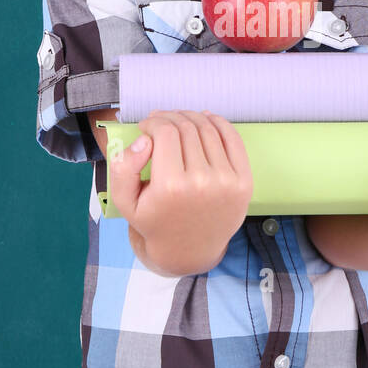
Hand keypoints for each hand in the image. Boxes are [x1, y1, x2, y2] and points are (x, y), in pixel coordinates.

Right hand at [108, 109, 252, 275]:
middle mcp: (201, 183)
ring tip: (180, 121)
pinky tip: (207, 118)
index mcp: (170, 187)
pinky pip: (233, 140)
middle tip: (161, 121)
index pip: (164, 132)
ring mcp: (227, 182)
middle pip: (187, 128)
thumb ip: (122, 168)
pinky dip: (220, 123)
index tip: (146, 125)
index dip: (153, 122)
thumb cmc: (155, 221)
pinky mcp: (244, 182)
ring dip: (192, 117)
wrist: (189, 249)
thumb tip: (145, 139)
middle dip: (170, 117)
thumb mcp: (125, 201)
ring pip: (209, 129)